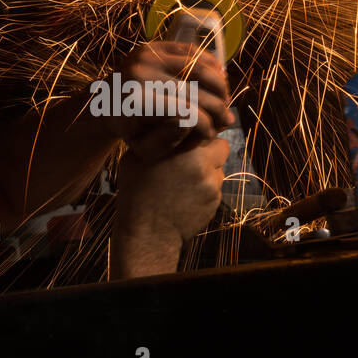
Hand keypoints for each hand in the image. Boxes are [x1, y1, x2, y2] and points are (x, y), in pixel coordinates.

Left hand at [110, 40, 234, 161]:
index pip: (184, 111)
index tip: (212, 134)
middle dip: (217, 106)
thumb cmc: (129, 130)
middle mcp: (139, 74)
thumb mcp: (143, 147)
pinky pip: (191, 50)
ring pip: (197, 67)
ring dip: (219, 85)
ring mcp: (145, 56)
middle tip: (227, 120)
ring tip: (226, 100)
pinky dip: (211, 63)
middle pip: (193, 89)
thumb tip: (193, 122)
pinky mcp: (152, 45)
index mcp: (135, 102)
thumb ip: (167, 141)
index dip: (205, 124)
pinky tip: (221, 78)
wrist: (105, 102)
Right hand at [112, 136, 230, 279]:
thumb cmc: (138, 194)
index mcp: (178, 147)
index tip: (194, 139)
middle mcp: (198, 162)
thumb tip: (171, 124)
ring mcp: (210, 182)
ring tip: (185, 183)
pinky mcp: (216, 198)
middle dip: (211, 151)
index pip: (203, 127)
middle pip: (220, 145)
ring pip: (220, 167)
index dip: (200, 132)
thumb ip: (158, 139)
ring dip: (209, 171)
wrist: (149, 233)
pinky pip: (217, 186)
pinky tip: (188, 197)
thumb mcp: (137, 159)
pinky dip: (206, 189)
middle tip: (194, 160)